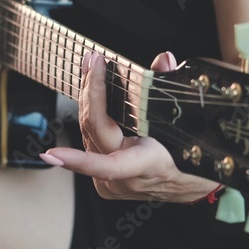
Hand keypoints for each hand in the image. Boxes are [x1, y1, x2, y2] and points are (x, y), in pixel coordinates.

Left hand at [40, 51, 220, 202]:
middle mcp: (124, 178)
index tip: (52, 153)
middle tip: (93, 61)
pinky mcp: (105, 181)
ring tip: (93, 69)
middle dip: (91, 91)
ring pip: (89, 134)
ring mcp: (112, 182)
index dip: (78, 161)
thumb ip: (172, 90)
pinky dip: (93, 116)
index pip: (107, 164)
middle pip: (94, 130)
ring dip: (90, 99)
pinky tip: (94, 94)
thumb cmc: (196, 158)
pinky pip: (91, 142)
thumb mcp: (193, 124)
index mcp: (146, 166)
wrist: (194, 188)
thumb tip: (164, 60)